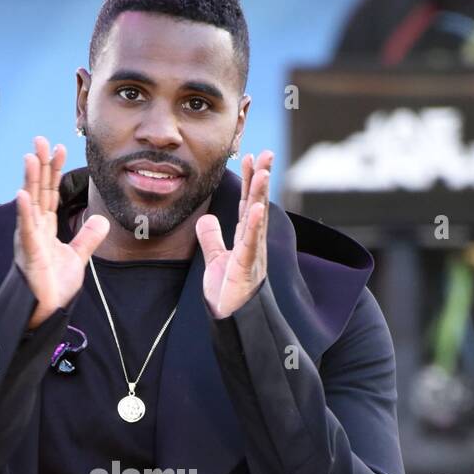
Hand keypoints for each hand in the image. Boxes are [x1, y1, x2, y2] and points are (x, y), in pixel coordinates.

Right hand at [14, 136, 109, 327]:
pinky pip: (25, 229)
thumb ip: (87, 238)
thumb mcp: (77, 258)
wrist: (47, 312)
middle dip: (40, 165)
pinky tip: (23, 194)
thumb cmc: (54, 287)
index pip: (50, 193)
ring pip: (30, 203)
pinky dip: (24, 212)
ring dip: (30, 179)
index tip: (60, 148)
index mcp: (44, 228)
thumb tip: (101, 219)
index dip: (55, 170)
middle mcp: (33, 228)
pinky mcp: (28, 253)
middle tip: (41, 139)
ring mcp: (29, 239)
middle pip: (38, 190)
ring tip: (31, 156)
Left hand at [196, 150, 272, 317]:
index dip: (249, 181)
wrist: (233, 321)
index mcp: (245, 240)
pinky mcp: (247, 269)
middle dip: (261, 178)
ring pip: (257, 219)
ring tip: (264, 171)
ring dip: (261, 194)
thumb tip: (207, 218)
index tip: (250, 158)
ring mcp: (252, 255)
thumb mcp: (215, 260)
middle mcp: (253, 243)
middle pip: (257, 204)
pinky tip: (258, 207)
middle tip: (266, 152)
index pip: (248, 204)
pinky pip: (252, 244)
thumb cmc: (228, 294)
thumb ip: (212, 238)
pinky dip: (256, 225)